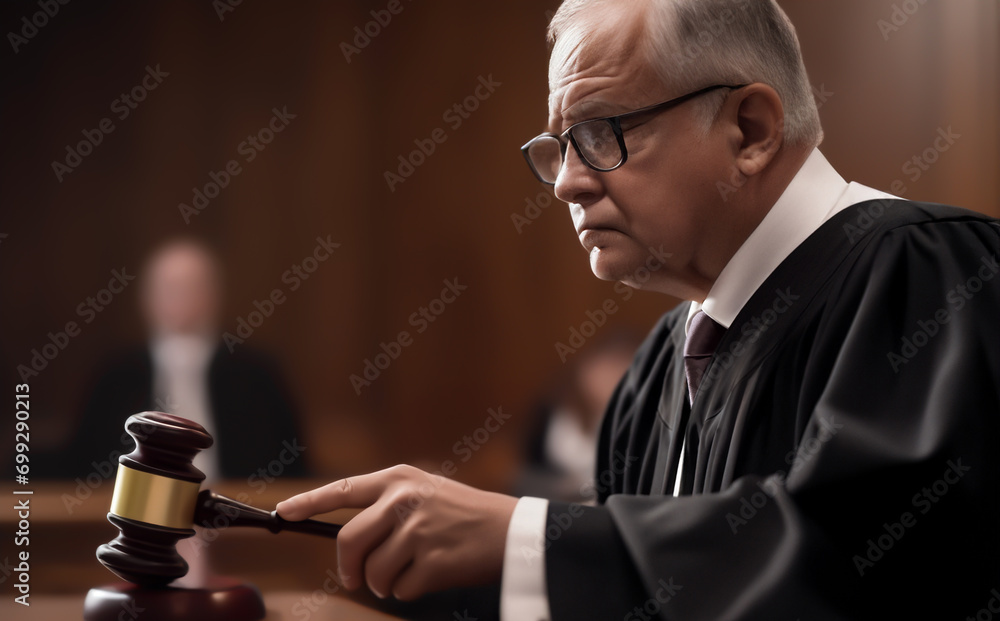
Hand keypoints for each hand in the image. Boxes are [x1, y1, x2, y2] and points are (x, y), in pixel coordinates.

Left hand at [275, 464, 517, 600]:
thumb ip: (387, 507)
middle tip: (356, 578)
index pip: (342, 490)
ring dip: (385, 583)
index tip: (284, 513)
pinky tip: (433, 575)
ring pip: (373, 571)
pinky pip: (402, 590)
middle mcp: (404, 499)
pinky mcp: (432, 560)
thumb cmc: (464, 514)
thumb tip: (348, 542)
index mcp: (398, 479)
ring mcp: (417, 529)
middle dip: (349, 568)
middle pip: (349, 541)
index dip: (308, 503)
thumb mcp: (424, 492)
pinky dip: (412, 591)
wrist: (511, 530)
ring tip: (409, 572)